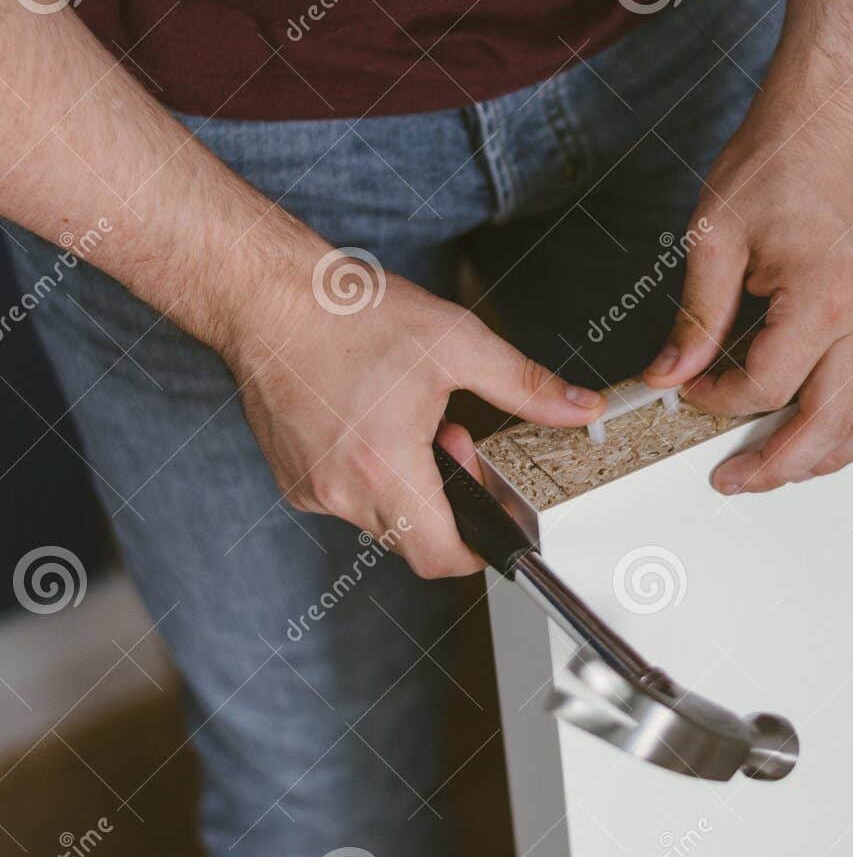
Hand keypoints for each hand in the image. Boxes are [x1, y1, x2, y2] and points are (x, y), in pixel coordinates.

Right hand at [217, 243, 602, 577]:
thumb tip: (581, 408)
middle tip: (454, 437)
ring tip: (414, 424)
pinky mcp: (293, 479)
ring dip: (412, 487)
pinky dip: (374, 477)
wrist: (267, 298)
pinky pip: (348, 500)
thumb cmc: (351, 316)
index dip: (479, 549)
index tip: (495, 518)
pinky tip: (376, 426)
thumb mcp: (458, 343)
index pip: (441, 558)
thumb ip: (526, 386)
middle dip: (451, 501)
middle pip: (417, 539)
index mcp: (386, 469)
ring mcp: (312, 489)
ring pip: (384, 520)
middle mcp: (342, 492)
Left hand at [641, 73, 852, 492]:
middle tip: (734, 478)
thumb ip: (697, 316)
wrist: (831, 112)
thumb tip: (670, 374)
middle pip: (829, 424)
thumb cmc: (779, 157)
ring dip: (843, 453)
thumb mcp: (715, 235)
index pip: (765, 388)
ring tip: (798, 465)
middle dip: (777, 465)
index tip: (688, 391)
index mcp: (821, 300)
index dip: (717, 403)